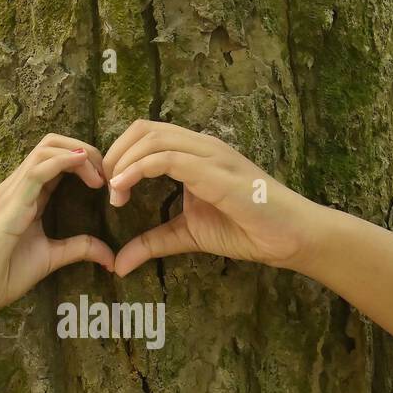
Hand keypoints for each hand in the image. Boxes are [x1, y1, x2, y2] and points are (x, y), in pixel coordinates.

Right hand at [0, 133, 114, 321]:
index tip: (107, 182)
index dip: (85, 161)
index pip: (56, 159)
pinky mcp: (11, 203)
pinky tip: (84, 168)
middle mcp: (19, 185)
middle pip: (52, 144)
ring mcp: (13, 191)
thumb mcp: (51, 258)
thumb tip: (109, 255)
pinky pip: (38, 170)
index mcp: (28, 194)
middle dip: (85, 149)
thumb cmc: (3, 274)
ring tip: (100, 176)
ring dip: (79, 154)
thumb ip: (78, 249)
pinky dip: (64, 161)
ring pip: (46, 148)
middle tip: (108, 173)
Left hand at [102, 120, 324, 275]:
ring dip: (123, 162)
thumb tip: (118, 264)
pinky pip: (167, 158)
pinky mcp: (214, 170)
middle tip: (104, 187)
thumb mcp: (186, 236)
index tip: (107, 187)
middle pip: (143, 128)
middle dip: (115, 154)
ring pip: (152, 138)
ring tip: (113, 192)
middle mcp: (201, 146)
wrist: (288, 237)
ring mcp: (209, 154)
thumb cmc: (246, 230)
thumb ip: (152, 243)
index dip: (119, 154)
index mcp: (194, 154)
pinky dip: (137, 170)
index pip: (146, 134)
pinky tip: (122, 190)